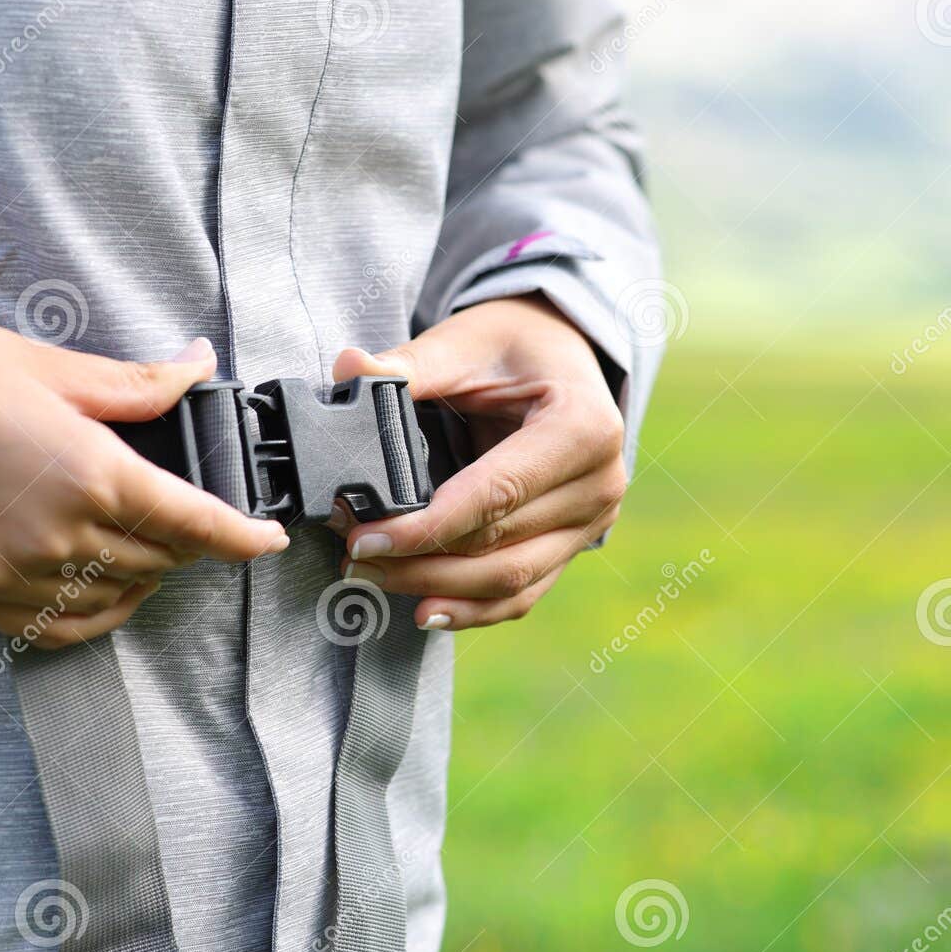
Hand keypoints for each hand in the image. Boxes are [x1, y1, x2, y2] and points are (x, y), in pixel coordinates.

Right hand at [0, 317, 288, 647]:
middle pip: (163, 559)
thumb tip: (198, 367)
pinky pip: (64, 628)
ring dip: (147, 574)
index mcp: (94, 473)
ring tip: (146, 547)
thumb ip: (138, 386)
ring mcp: (19, 575)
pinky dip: (101, 613)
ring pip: (118, 595)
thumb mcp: (53, 370)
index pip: (196, 522)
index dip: (243, 536)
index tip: (269, 540)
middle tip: (189, 517)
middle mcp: (63, 534)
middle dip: (189, 540)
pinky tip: (107, 589)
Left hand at [330, 296, 624, 629]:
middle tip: (352, 555)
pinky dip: (473, 609)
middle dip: (418, 558)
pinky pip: (524, 592)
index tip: (366, 537)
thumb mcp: (466, 341)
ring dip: (436, 587)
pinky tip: (425, 610)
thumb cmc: (516, 346)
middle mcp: (599, 483)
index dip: (427, 525)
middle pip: (498, 544)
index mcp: (583, 427)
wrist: (562, 355)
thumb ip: (411, 365)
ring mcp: (592, 521)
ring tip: (372, 576)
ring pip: (509, 579)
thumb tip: (351, 370)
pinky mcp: (574, 544)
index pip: (497, 494)